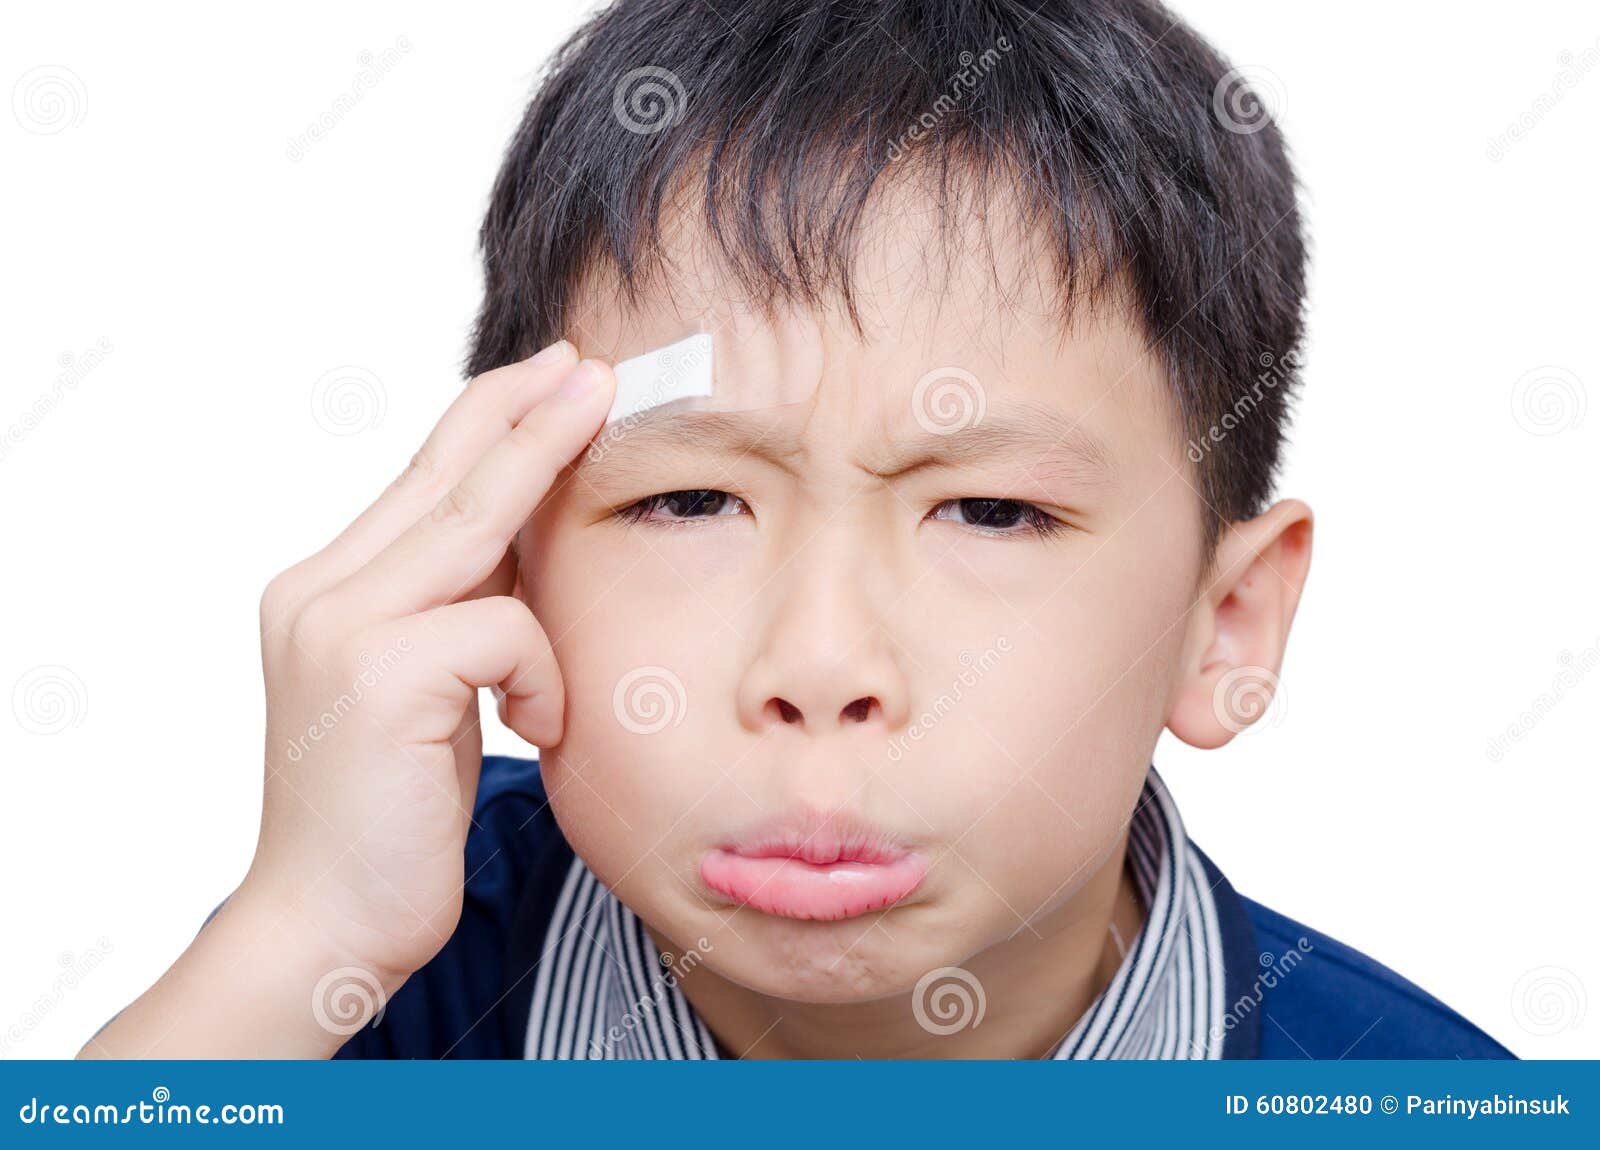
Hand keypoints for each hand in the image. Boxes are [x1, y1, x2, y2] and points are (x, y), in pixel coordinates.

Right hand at [243, 342, 613, 991]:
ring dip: (546, 467)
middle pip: (444, 475)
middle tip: (589, 360)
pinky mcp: (380, 673)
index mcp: (326, 592)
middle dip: (524, 407)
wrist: (325, 922)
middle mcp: (319, 593)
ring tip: (599, 413)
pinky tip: (539, 729)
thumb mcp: (426, 694)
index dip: (488, 421)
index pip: (419, 481)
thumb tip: (524, 547)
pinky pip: (506, 629)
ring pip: (473, 519)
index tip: (550, 377)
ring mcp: (340, 627)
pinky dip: (543, 675)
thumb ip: (457, 613)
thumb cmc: (390, 817)